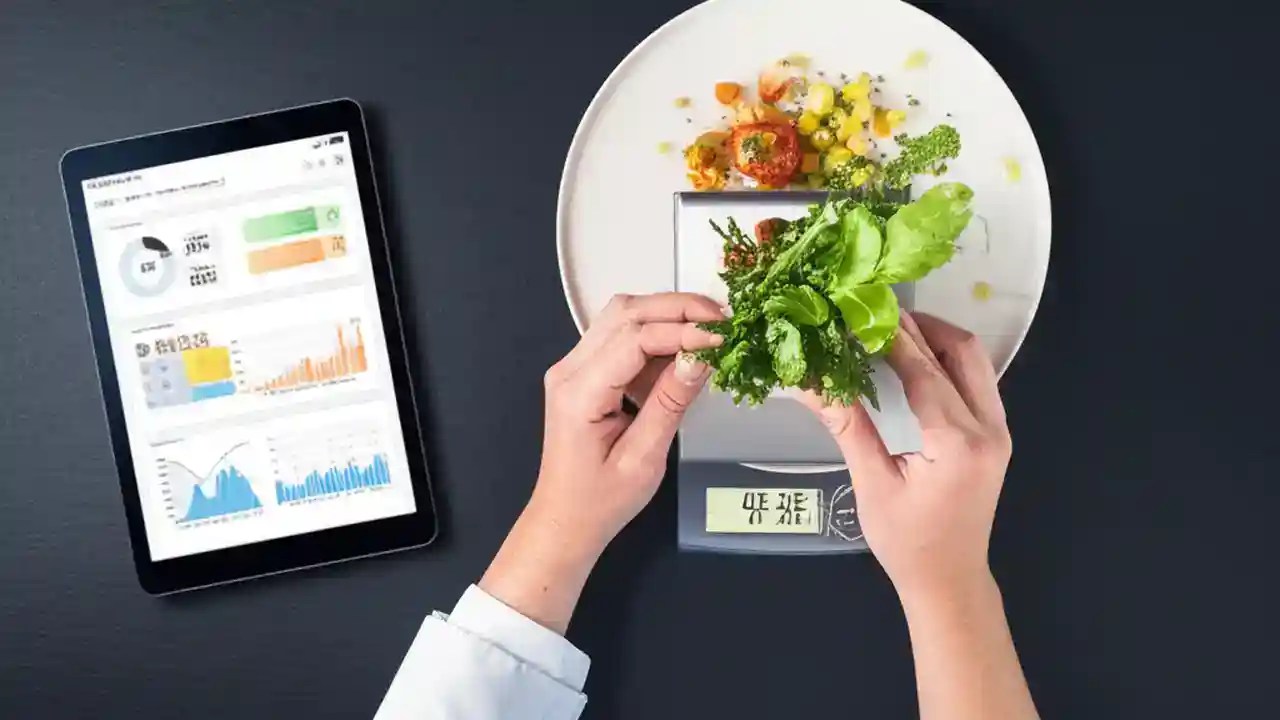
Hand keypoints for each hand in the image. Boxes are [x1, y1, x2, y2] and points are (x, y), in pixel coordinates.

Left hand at [480, 293, 722, 632]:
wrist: (566, 519)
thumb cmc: (598, 500)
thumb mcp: (644, 457)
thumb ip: (671, 403)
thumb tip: (700, 358)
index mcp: (579, 393)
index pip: (634, 339)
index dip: (681, 331)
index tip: (719, 337)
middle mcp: (569, 371)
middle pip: (626, 313)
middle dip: (677, 308)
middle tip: (721, 319)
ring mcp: (574, 369)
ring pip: (622, 318)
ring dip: (667, 317)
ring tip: (709, 330)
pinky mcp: (586, 374)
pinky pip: (622, 339)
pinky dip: (656, 337)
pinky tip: (684, 352)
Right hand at [800, 312, 1011, 603]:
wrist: (949, 580)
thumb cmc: (907, 543)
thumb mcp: (872, 484)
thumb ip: (847, 426)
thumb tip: (809, 382)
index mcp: (957, 444)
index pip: (924, 372)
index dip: (892, 337)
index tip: (863, 311)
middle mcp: (988, 431)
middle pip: (963, 353)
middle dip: (923, 327)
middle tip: (881, 313)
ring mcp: (999, 432)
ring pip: (976, 363)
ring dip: (938, 340)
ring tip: (895, 330)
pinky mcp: (996, 437)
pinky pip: (977, 382)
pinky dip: (948, 362)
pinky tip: (916, 361)